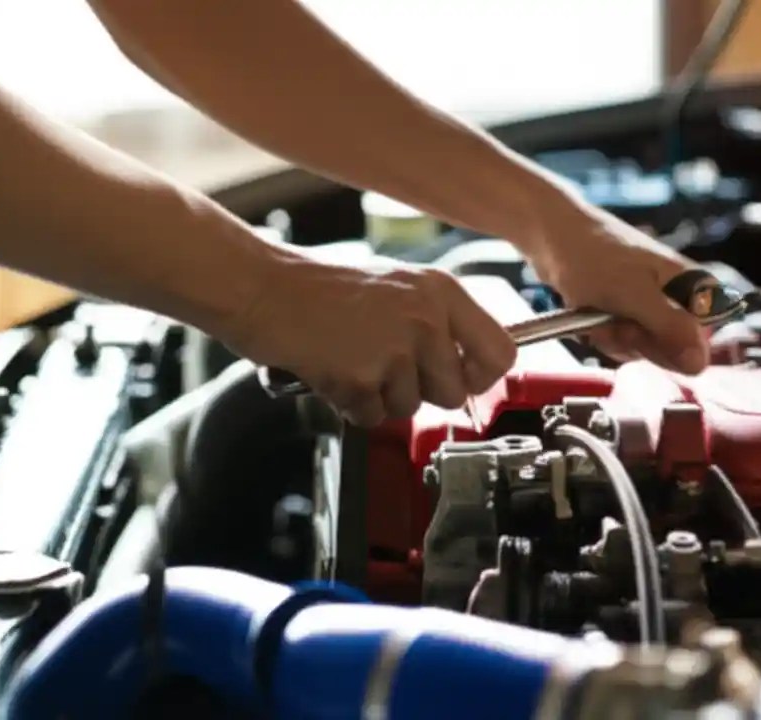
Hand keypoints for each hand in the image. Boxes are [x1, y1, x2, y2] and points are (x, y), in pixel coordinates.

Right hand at [218, 253, 515, 425]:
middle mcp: (426, 318)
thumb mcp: (397, 287)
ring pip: (410, 408)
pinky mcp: (360, 376)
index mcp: (441, 291)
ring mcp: (394, 348)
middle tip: (385, 367)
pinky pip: (371, 416)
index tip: (463, 378)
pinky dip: (350, 405)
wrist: (259, 286)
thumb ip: (437, 323)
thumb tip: (471, 368)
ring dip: (380, 396)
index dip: (482, 376)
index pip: (502, 352)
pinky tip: (332, 370)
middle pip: (455, 392)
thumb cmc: (319, 288)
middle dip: (421, 392)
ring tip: (352, 359)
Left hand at [525, 205, 708, 374]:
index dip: (672, 349)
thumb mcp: (634, 294)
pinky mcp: (630, 313)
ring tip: (599, 314)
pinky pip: (625, 343)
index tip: (645, 335)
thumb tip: (700, 364)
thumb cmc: (595, 256)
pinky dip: (605, 336)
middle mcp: (679, 299)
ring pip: (644, 350)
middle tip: (616, 321)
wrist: (552, 237)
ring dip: (616, 339)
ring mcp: (653, 307)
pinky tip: (592, 318)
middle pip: (671, 351)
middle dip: (637, 343)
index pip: (701, 342)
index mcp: (693, 287)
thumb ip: (670, 327)